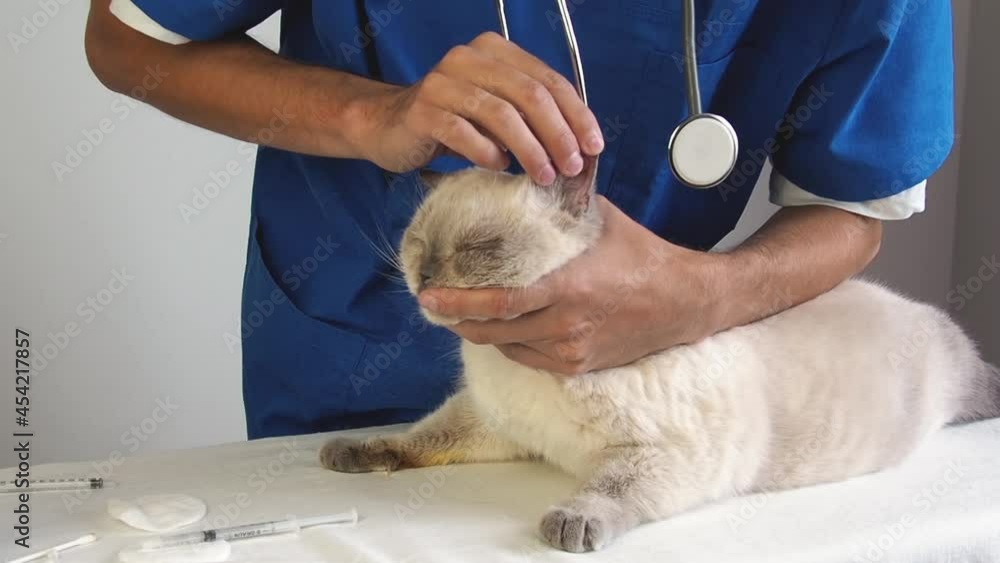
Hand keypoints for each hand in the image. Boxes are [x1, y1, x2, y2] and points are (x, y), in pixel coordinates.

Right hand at [351, 32, 603, 184]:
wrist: (387, 127)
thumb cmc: (451, 124)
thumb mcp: (496, 114)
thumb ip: (531, 117)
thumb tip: (580, 147)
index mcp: (495, 51)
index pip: (548, 80)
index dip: (577, 114)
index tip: (594, 147)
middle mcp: (469, 57)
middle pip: (529, 95)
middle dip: (558, 134)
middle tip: (571, 168)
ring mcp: (443, 81)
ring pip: (501, 114)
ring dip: (529, 149)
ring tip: (543, 176)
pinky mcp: (422, 109)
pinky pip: (463, 132)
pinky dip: (487, 153)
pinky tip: (498, 168)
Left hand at [417, 198, 725, 374]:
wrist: (683, 301)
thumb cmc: (640, 255)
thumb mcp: (598, 221)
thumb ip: (557, 205)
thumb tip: (517, 180)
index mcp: (568, 288)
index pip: (499, 303)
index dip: (458, 304)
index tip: (428, 297)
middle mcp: (566, 326)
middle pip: (492, 332)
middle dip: (457, 321)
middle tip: (434, 305)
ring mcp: (571, 351)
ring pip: (507, 347)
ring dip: (479, 333)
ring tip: (460, 314)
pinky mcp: (578, 366)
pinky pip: (528, 358)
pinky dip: (508, 343)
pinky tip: (500, 326)